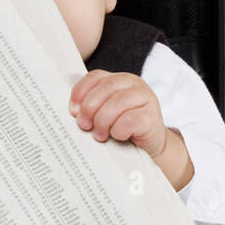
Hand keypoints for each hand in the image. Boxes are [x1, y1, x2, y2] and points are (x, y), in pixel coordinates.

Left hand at [68, 71, 193, 189]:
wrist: (148, 148)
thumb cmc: (122, 130)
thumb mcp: (104, 114)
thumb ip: (91, 107)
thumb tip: (73, 111)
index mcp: (118, 80)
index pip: (95, 77)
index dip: (80, 93)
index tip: (73, 111)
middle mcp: (133, 84)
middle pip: (105, 88)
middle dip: (89, 108)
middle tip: (84, 125)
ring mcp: (145, 98)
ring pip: (118, 102)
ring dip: (103, 121)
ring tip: (99, 134)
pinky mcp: (151, 116)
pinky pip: (130, 120)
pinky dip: (119, 130)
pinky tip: (118, 136)